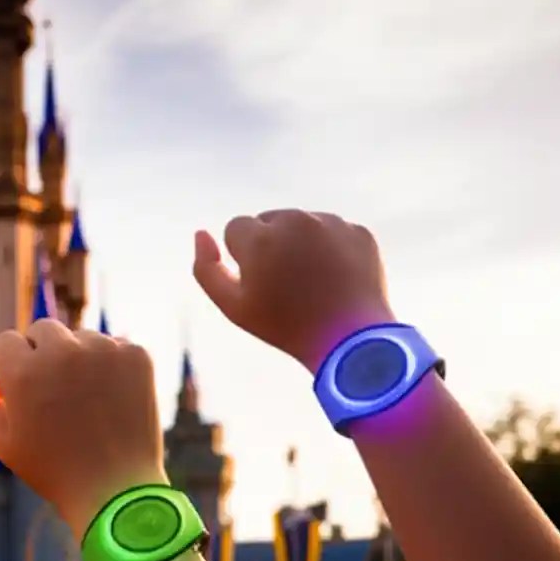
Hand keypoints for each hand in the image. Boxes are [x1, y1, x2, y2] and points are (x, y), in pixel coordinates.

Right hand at [0, 319, 167, 537]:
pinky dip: (112, 366)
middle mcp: (62, 351)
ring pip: (81, 338)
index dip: (12, 368)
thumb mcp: (4, 444)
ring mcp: (102, 350)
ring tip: (88, 401)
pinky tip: (112, 398)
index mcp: (24, 370)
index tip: (25, 392)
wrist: (116, 489)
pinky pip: (115, 346)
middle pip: (43, 330)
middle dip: (44, 355)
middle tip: (57, 394)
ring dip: (79, 358)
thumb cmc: (54, 471)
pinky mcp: (135, 355)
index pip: (7, 341)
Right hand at [192, 209, 395, 371]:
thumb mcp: (232, 306)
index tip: (258, 282)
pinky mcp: (358, 231)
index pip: (235, 228)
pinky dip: (331, 248)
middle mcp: (295, 220)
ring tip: (311, 281)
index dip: (242, 256)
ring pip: (301, 223)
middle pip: (269, 220)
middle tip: (286, 283)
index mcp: (260, 238)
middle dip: (270, 243)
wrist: (350, 340)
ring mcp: (330, 223)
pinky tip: (334, 278)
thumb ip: (206, 269)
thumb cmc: (284, 326)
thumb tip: (201, 233)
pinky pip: (333, 231)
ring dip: (300, 243)